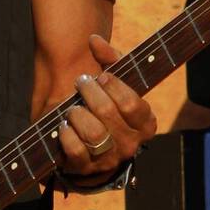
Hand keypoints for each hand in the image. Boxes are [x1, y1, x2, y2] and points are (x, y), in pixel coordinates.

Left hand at [57, 33, 157, 182]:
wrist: (92, 148)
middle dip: (91, 93)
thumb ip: (110, 60)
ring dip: (78, 114)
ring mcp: (110, 159)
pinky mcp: (87, 169)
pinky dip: (67, 135)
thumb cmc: (107, 107)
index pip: (133, 105)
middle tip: (81, 82)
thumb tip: (94, 40)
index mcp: (145, 124)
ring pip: (94, 133)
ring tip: (72, 106)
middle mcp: (131, 144)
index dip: (115, 87)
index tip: (102, 75)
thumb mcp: (115, 84)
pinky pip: (76, 151)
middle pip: (109, 113)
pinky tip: (63, 124)